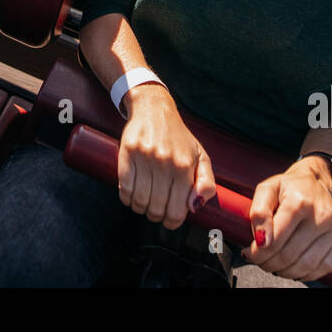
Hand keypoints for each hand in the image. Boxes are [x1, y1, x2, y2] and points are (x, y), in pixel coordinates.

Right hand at [117, 85, 216, 229]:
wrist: (154, 110)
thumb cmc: (179, 138)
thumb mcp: (201, 157)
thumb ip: (207, 183)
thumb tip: (195, 206)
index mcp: (185, 167)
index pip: (177, 210)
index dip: (173, 222)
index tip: (170, 220)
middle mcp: (166, 162)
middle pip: (157, 208)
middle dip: (156, 216)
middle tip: (156, 211)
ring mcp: (145, 157)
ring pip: (139, 200)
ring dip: (140, 208)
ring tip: (144, 204)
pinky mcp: (127, 152)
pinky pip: (124, 187)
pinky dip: (126, 198)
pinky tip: (131, 196)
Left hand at [242, 159, 331, 279]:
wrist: (318, 182)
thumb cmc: (290, 188)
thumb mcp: (267, 190)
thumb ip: (258, 212)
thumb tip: (260, 240)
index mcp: (299, 201)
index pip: (275, 240)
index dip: (258, 253)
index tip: (250, 253)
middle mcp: (321, 214)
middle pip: (289, 255)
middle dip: (269, 263)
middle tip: (261, 261)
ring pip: (306, 265)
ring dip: (285, 271)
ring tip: (275, 265)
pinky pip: (325, 267)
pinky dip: (307, 273)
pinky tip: (295, 267)